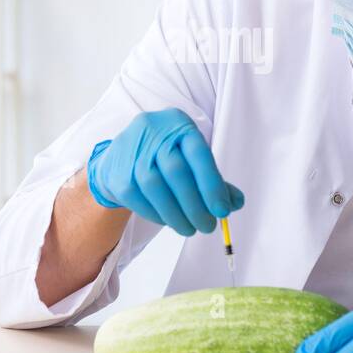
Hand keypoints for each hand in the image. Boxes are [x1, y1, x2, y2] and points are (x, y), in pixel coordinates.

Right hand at [86, 108, 243, 236]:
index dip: (211, 184)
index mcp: (178, 123)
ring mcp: (131, 150)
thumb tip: (235, 202)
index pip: (198, 153)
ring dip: (176, 214)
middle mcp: (152, 130)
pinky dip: (158, 215)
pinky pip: (139, 199)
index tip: (222, 211)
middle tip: (207, 227)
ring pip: (155, 187)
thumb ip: (214, 180)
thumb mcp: (191, 159)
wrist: (120, 158)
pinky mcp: (117, 172)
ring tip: (190, 229)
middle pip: (176, 171)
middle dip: (195, 205)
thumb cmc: (165, 158)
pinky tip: (169, 221)